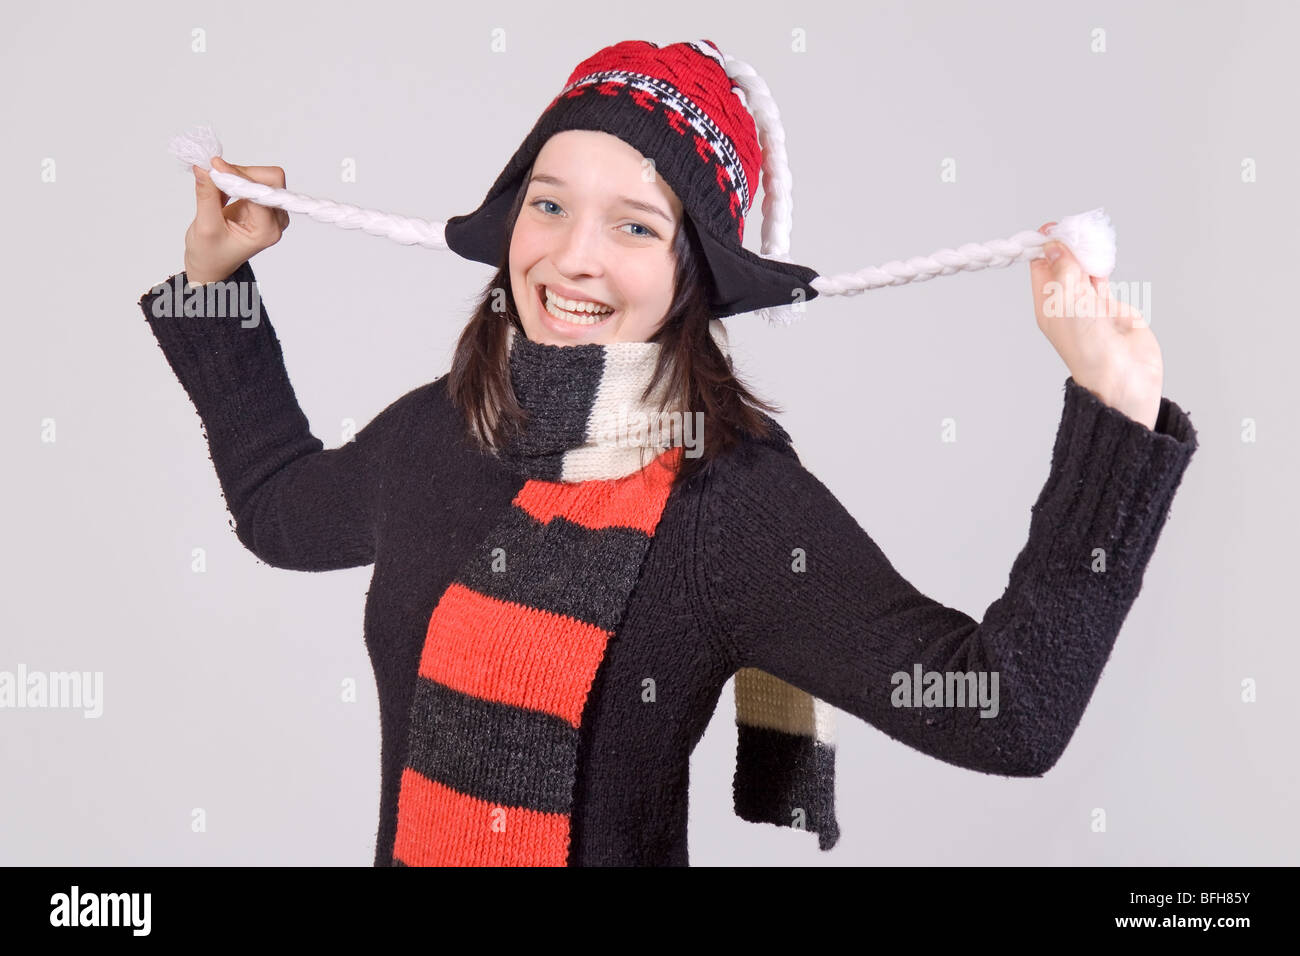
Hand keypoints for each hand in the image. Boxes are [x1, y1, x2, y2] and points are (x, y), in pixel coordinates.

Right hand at [183, 157, 290, 284]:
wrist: (211, 264)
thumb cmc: (210, 254)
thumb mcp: (205, 226)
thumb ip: (207, 195)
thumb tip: (205, 167)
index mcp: (267, 230)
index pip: (262, 192)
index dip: (239, 176)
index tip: (215, 167)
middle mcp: (276, 220)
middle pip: (270, 180)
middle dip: (242, 172)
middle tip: (215, 173)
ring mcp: (272, 211)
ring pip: (262, 176)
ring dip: (237, 174)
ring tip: (215, 185)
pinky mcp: (262, 203)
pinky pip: (253, 179)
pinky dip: (235, 177)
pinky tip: (220, 186)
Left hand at [1029, 222, 1163, 429]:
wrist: (1124, 375)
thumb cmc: (1090, 347)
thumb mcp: (1069, 304)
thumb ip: (1063, 271)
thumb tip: (1052, 245)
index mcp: (1047, 305)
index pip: (1040, 268)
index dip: (1045, 247)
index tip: (1052, 228)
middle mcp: (1065, 304)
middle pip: (1062, 264)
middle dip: (1068, 244)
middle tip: (1076, 227)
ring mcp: (1089, 305)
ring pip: (1083, 269)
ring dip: (1086, 251)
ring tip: (1090, 233)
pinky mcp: (1111, 306)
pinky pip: (1102, 278)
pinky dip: (1102, 263)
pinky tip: (1101, 250)